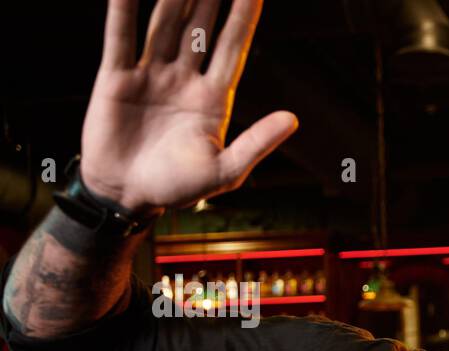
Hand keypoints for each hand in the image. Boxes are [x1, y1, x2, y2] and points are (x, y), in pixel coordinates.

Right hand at [79, 0, 296, 214]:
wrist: (129, 196)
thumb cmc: (179, 188)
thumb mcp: (226, 171)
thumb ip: (257, 143)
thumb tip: (292, 119)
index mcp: (213, 98)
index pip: (231, 47)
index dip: (242, 17)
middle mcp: (184, 79)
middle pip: (200, 26)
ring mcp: (151, 75)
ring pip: (164, 24)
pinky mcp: (117, 78)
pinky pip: (120, 38)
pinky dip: (122, 10)